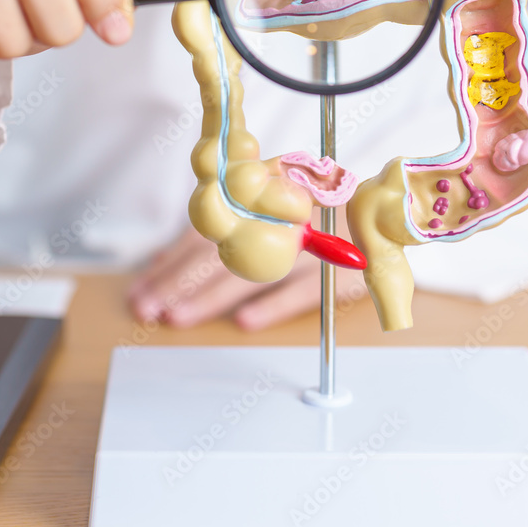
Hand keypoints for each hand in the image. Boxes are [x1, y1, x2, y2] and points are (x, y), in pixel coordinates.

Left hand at [128, 226, 365, 330]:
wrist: (383, 214)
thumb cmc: (314, 214)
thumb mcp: (267, 214)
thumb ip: (223, 233)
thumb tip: (166, 257)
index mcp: (260, 204)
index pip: (207, 237)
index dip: (171, 261)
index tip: (144, 286)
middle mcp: (281, 223)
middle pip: (220, 257)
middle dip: (178, 285)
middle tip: (148, 308)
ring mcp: (311, 248)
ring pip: (252, 274)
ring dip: (211, 298)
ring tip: (179, 317)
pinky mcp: (340, 273)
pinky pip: (302, 289)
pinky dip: (274, 305)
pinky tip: (245, 322)